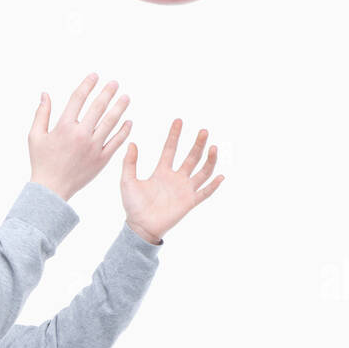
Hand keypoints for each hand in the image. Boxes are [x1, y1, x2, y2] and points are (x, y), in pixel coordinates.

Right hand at [28, 73, 131, 201]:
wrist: (52, 190)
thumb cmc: (42, 162)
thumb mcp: (35, 137)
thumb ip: (41, 114)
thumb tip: (45, 94)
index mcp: (64, 127)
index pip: (78, 98)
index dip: (87, 85)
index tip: (95, 76)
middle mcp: (80, 135)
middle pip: (98, 107)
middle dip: (107, 92)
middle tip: (115, 83)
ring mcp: (93, 147)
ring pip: (110, 122)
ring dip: (119, 107)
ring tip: (126, 97)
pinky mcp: (101, 160)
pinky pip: (116, 142)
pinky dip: (124, 131)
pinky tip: (129, 122)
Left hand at [121, 119, 223, 242]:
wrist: (140, 226)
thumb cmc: (133, 206)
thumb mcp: (127, 181)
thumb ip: (129, 163)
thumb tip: (132, 143)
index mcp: (162, 172)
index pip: (170, 149)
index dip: (174, 135)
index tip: (179, 120)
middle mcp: (176, 178)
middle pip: (191, 157)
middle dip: (198, 144)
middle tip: (203, 131)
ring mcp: (184, 190)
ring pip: (202, 172)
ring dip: (209, 160)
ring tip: (213, 148)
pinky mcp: (189, 202)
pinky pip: (204, 193)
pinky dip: (213, 185)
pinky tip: (221, 176)